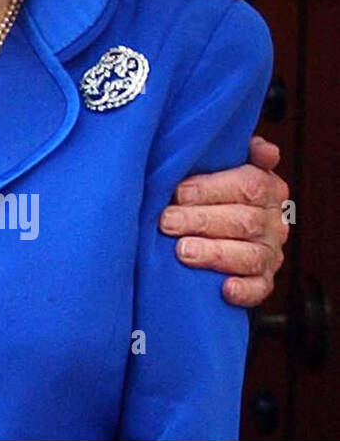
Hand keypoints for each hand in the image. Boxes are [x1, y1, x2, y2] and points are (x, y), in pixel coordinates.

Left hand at [160, 137, 288, 307]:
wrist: (211, 224)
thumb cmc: (209, 188)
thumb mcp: (219, 162)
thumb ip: (235, 150)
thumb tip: (263, 149)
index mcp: (267, 187)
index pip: (249, 185)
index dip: (212, 189)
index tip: (179, 192)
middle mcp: (273, 221)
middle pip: (244, 221)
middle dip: (202, 221)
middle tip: (167, 222)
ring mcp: (270, 253)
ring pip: (250, 256)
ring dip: (215, 253)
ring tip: (182, 251)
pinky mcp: (263, 280)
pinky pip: (260, 289)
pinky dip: (244, 290)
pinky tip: (224, 288)